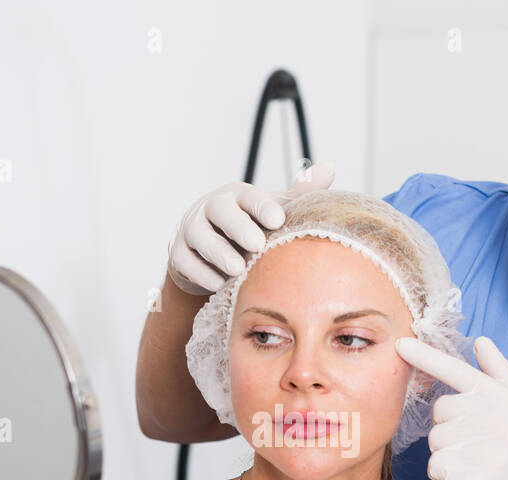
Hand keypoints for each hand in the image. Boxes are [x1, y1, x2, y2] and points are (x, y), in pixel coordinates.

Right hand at [166, 160, 336, 295]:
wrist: (208, 254)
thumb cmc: (247, 229)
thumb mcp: (273, 211)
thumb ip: (299, 194)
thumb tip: (329, 167)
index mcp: (237, 196)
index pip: (249, 196)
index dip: (262, 206)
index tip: (278, 219)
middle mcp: (211, 208)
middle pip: (221, 212)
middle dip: (238, 227)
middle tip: (256, 244)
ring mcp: (191, 231)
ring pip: (200, 237)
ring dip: (219, 253)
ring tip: (237, 269)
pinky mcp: (178, 256)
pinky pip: (187, 263)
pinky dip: (202, 274)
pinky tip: (218, 285)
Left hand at [394, 335, 507, 479]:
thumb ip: (500, 374)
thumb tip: (481, 341)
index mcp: (505, 397)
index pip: (458, 370)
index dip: (426, 356)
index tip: (400, 342)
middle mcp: (496, 415)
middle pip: (440, 409)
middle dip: (450, 428)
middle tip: (478, 447)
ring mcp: (486, 444)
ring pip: (435, 439)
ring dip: (447, 454)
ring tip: (477, 465)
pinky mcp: (472, 473)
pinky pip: (435, 465)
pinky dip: (445, 476)